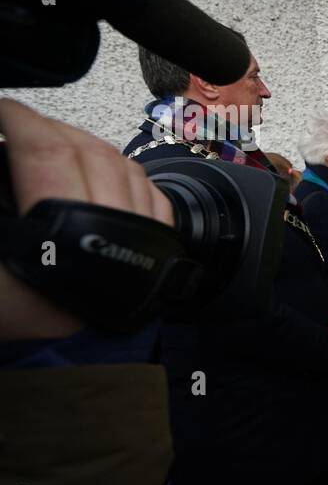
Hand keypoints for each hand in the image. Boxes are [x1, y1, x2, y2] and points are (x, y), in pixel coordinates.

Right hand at [0, 99, 174, 341]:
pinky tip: (92, 167)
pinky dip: (120, 170)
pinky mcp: (155, 255)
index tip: (0, 109)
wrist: (54, 375)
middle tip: (13, 121)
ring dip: (82, 143)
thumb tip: (0, 152)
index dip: (19, 119)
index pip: (48, 153)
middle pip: (87, 154)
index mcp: (65, 240)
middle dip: (47, 127)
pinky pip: (147, 192)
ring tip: (46, 138)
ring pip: (123, 167)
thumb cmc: (13, 311)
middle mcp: (115, 241)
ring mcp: (142, 247)